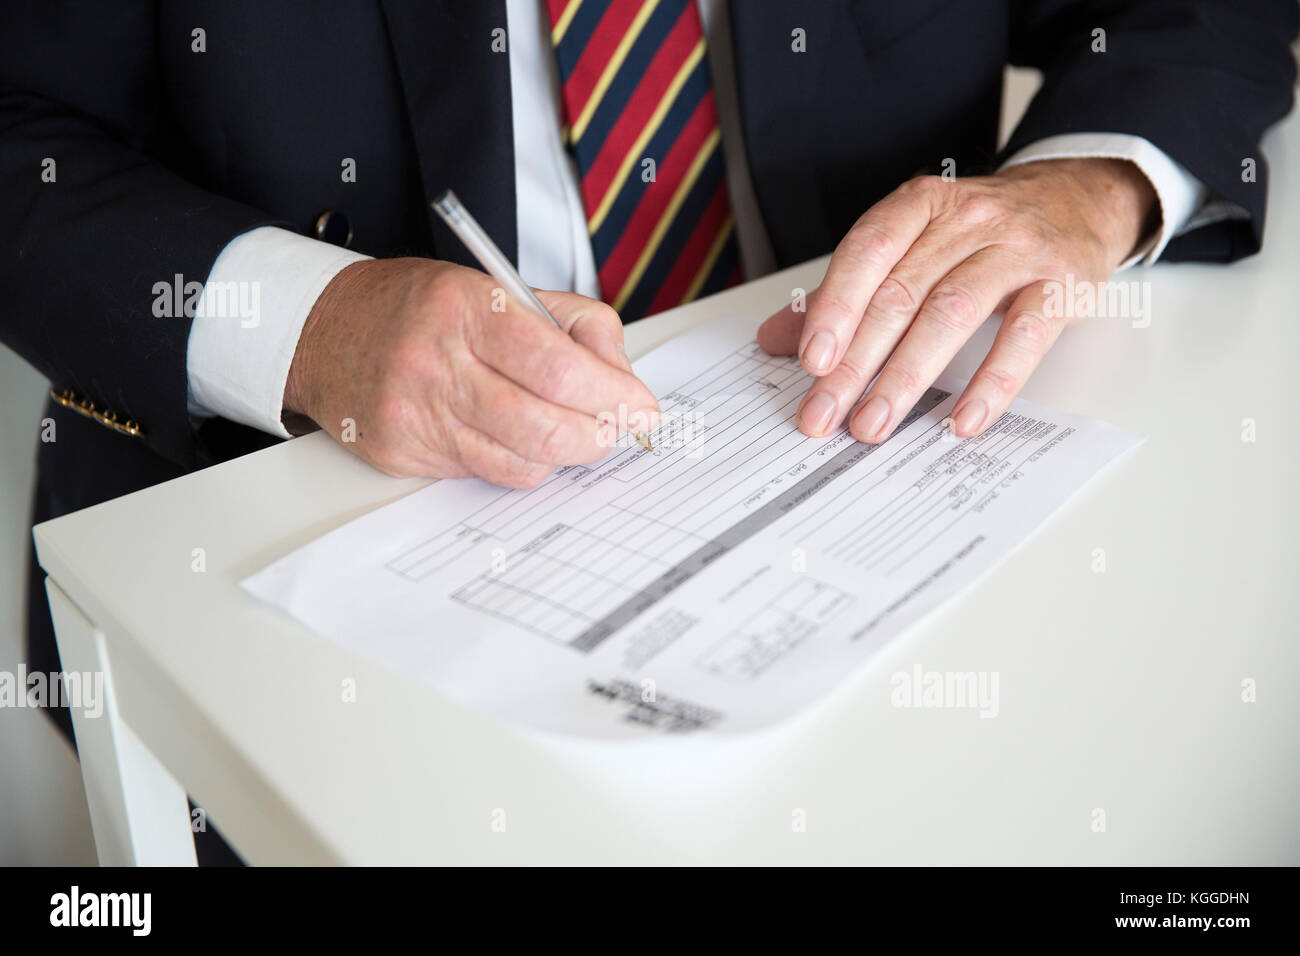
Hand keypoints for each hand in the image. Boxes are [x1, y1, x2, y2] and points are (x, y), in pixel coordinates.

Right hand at [283, 257, 658, 486]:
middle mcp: (438, 363)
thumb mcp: (503, 287)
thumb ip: (576, 325)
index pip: (559, 368)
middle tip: (615, 429)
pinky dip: (520, 462)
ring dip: (563, 454)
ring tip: (570, 430)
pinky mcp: (404, 454)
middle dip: (598, 436)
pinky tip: (519, 437)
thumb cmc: (425, 308)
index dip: (612, 395)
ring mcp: (417, 415)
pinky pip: (488, 474)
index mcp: (469, 308)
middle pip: (545, 427)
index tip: (640, 406)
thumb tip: (622, 381)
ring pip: (522, 462)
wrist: (328, 331)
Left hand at [758, 158, 1157, 440]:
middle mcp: (967, 220)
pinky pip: (1023, 337)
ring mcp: (1017, 249)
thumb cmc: (980, 233)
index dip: (834, 307)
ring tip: (874, 424)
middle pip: (900, 293)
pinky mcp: (1061, 283)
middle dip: (856, 362)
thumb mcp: (913, 245)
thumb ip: (846, 292)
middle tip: (824, 414)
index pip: (866, 252)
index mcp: (919, 206)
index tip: (810, 362)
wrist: (1078, 199)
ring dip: (906, 377)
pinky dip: (991, 382)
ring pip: (950, 314)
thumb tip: (776, 340)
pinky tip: (961, 420)